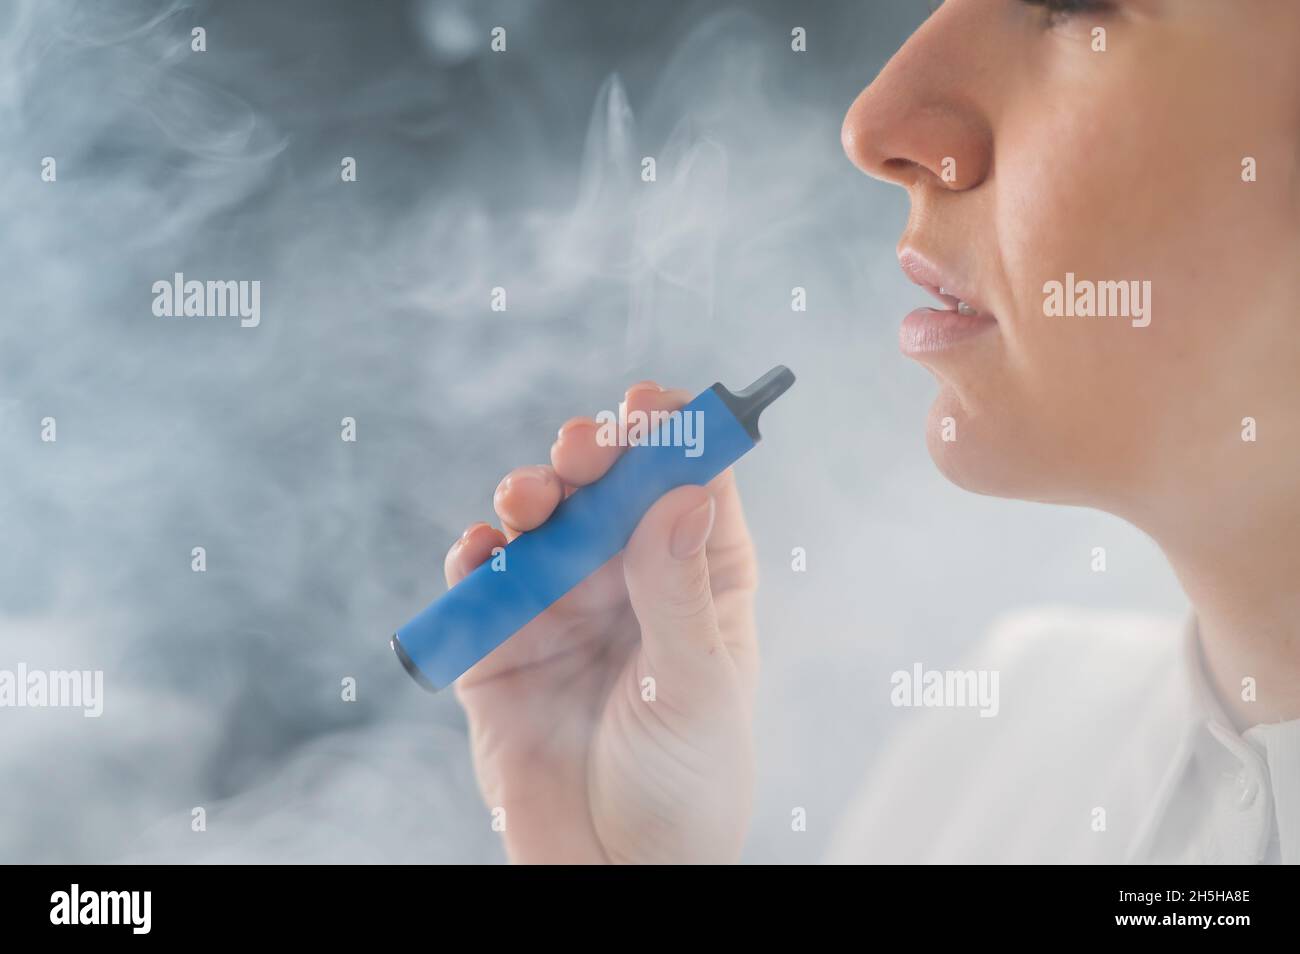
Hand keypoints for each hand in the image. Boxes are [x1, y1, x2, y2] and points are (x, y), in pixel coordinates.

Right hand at [446, 381, 759, 863]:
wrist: (613, 871)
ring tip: (527, 500)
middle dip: (592, 456)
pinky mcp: (500, 643)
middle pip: (607, 489)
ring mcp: (561, 606)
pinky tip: (482, 550)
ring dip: (530, 496)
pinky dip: (475, 558)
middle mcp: (628, 579)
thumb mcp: (696, 687)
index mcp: (696, 578)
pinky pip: (481, 583)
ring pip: (541, 523)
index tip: (650, 408)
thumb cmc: (684, 784)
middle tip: (581, 448)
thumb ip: (678, 592)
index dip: (672, 437)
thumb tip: (682, 491)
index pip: (687, 484)